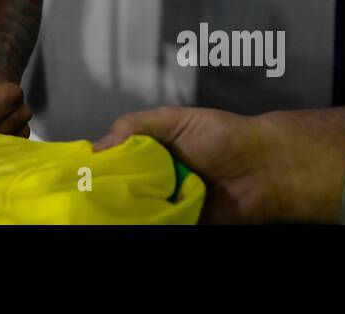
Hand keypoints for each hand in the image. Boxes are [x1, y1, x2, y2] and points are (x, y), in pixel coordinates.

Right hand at [93, 106, 275, 222]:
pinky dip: (147, 223)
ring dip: (124, 211)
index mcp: (150, 152)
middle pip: (119, 189)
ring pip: (135, 211)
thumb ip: (137, 126)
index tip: (79, 172)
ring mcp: (167, 204)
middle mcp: (155, 179)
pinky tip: (135, 219)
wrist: (265, 167)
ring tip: (108, 208)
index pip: (113, 162)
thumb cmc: (225, 137)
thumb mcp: (176, 119)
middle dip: (106, 192)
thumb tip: (99, 146)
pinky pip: (157, 225)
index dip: (96, 167)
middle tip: (90, 194)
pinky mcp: (182, 224)